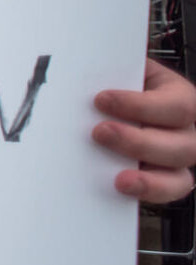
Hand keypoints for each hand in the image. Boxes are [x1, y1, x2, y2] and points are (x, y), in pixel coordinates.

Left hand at [94, 59, 195, 202]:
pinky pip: (166, 193)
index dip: (141, 106)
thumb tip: (80, 75)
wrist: (100, 107)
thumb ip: (106, 73)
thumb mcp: (113, 71)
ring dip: (147, 178)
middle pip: (184, 144)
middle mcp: (185, 130)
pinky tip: (122, 187)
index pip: (177, 105)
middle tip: (99, 133)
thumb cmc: (110, 85)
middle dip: (139, 141)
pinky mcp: (164, 180)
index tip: (101, 100)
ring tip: (118, 178)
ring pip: (179, 175)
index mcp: (177, 95)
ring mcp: (177, 158)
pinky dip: (146, 192)